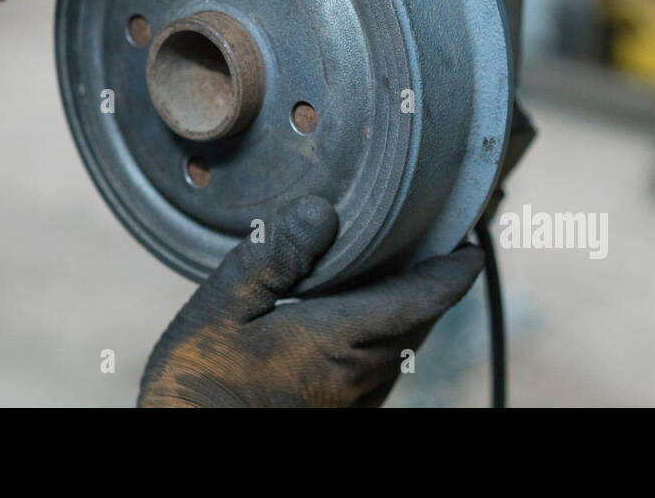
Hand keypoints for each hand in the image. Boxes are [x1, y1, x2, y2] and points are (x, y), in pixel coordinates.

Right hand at [139, 196, 483, 406]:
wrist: (184, 444)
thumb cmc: (195, 385)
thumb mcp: (220, 309)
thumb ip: (274, 258)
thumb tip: (321, 211)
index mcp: (335, 342)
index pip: (417, 302)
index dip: (451, 273)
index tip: (470, 245)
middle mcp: (355, 377)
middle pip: (417, 324)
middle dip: (435, 285)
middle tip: (442, 244)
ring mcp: (348, 402)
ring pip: (401, 350)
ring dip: (413, 312)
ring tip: (408, 273)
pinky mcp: (334, 414)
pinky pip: (379, 372)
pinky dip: (388, 338)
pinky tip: (365, 321)